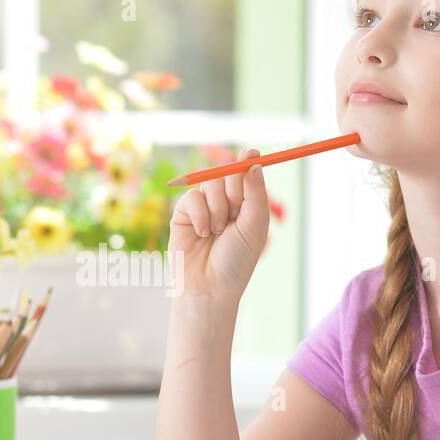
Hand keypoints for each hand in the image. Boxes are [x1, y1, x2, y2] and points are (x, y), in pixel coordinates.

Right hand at [167, 147, 270, 299]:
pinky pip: (192, 197)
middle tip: (234, 210)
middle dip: (232, 188)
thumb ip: (255, 194)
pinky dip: (200, 214)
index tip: (249, 152)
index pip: (247, 173)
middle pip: (228, 172)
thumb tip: (253, 161)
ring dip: (217, 208)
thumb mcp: (254, 226)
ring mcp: (204, 206)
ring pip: (210, 183)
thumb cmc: (236, 261)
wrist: (208, 287)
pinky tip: (202, 233)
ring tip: (217, 232)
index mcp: (247, 204)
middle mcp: (226, 202)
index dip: (247, 160)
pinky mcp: (184, 213)